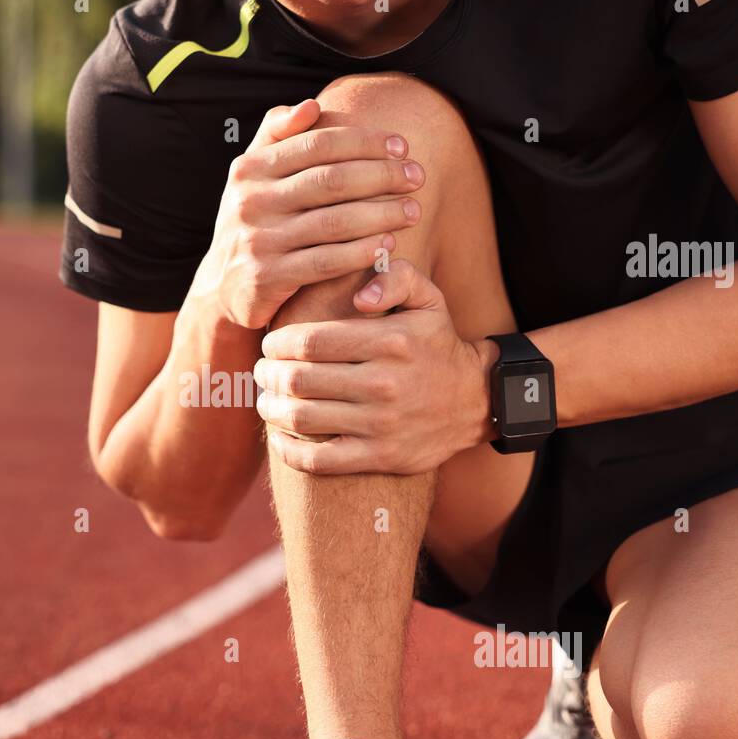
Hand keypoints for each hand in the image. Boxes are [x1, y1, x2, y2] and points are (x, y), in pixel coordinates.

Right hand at [191, 99, 424, 329]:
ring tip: (413, 211)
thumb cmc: (256, 221)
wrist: (225, 286)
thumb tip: (310, 106)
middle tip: (417, 177)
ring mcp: (259, 241)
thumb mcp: (254, 176)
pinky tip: (388, 245)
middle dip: (382, 176)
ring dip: (382, 215)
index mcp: (250, 168)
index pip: (318, 144)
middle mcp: (251, 201)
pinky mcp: (269, 278)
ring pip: (335, 222)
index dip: (365, 142)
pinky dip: (362, 252)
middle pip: (332, 181)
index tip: (402, 147)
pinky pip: (326, 262)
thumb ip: (277, 135)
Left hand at [254, 260, 494, 474]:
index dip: (277, 343)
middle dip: (268, 374)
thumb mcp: (428, 298)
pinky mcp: (379, 457)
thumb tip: (359, 295)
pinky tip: (278, 437)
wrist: (475, 400)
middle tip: (262, 371)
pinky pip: (318, 461)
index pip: (309, 341)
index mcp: (390, 341)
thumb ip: (396, 277)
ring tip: (266, 399)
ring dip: (271, 408)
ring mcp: (380, 425)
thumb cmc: (437, 344)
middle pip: (298, 379)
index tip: (270, 345)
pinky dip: (288, 451)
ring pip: (302, 418)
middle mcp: (384, 384)